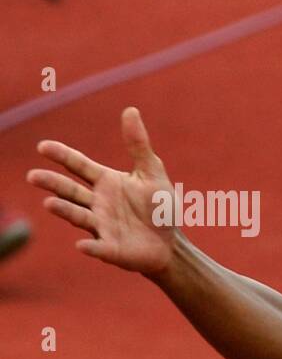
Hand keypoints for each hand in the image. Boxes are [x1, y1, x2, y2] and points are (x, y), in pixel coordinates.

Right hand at [27, 107, 177, 275]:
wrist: (170, 242)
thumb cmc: (159, 207)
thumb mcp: (152, 173)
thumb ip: (138, 145)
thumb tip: (130, 110)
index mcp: (106, 182)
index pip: (79, 165)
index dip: (62, 156)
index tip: (43, 146)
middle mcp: (97, 203)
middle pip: (70, 191)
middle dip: (53, 183)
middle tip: (34, 176)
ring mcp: (101, 226)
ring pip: (78, 216)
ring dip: (64, 210)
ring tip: (49, 203)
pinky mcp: (110, 248)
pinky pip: (99, 247)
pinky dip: (91, 247)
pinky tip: (82, 245)